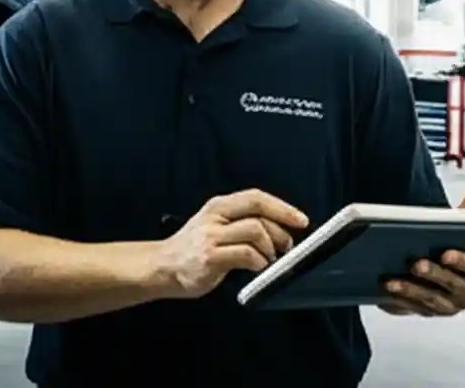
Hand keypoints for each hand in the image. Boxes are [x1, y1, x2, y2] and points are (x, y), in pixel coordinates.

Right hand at [156, 189, 309, 299]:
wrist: (163, 266)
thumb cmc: (193, 249)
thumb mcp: (215, 225)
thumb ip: (241, 222)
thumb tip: (280, 227)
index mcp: (218, 206)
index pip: (256, 198)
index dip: (282, 208)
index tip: (301, 220)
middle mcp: (214, 217)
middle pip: (259, 214)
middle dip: (280, 232)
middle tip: (285, 247)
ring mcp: (211, 237)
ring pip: (256, 231)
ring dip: (270, 249)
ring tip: (267, 260)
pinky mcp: (211, 257)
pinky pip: (247, 254)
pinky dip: (260, 262)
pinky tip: (257, 268)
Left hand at [379, 173, 464, 316]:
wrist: (428, 265)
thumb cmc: (450, 240)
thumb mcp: (463, 222)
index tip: (446, 252)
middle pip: (454, 288)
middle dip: (434, 276)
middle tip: (415, 262)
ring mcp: (447, 307)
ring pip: (431, 301)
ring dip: (411, 290)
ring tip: (391, 279)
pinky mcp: (422, 311)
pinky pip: (410, 308)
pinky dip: (397, 300)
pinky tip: (381, 287)